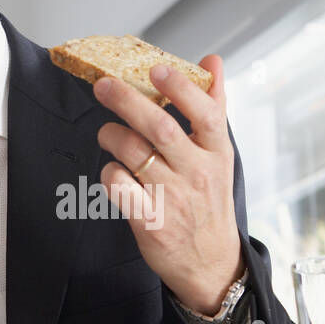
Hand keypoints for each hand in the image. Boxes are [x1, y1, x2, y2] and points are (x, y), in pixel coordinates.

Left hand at [93, 56, 242, 315]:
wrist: (210, 262)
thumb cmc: (209, 200)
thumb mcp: (219, 154)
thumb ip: (213, 105)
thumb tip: (212, 61)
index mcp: (216, 152)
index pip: (205, 113)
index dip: (181, 88)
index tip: (158, 69)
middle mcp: (197, 173)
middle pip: (161, 129)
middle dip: (129, 102)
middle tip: (104, 85)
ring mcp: (173, 198)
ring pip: (133, 154)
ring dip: (112, 135)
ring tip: (107, 132)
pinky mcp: (150, 221)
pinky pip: (118, 186)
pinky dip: (108, 172)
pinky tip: (113, 171)